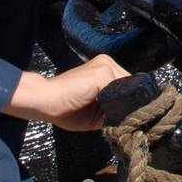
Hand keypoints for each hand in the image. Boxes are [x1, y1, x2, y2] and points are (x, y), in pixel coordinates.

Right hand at [10, 54, 128, 130]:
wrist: (44, 102)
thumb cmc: (67, 109)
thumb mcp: (99, 111)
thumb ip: (117, 109)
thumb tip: (136, 115)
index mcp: (107, 69)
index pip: (131, 87)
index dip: (131, 103)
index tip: (125, 115)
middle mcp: (108, 63)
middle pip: (133, 88)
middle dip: (128, 104)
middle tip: (114, 117)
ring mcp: (106, 66)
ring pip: (129, 91)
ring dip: (121, 106)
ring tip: (103, 114)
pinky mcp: (102, 73)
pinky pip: (119, 94)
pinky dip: (114, 106)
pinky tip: (100, 111)